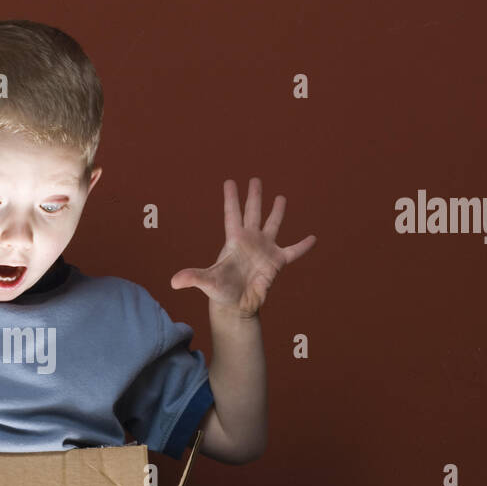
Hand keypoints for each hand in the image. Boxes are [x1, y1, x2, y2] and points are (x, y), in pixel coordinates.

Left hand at [170, 178, 315, 317]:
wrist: (237, 306)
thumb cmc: (220, 292)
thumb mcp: (207, 282)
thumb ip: (192, 277)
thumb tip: (173, 282)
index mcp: (234, 241)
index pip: (232, 214)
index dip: (231, 198)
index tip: (229, 182)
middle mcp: (250, 241)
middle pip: (253, 213)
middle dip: (254, 196)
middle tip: (255, 179)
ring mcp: (264, 250)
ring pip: (273, 225)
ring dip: (277, 211)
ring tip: (281, 197)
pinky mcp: (276, 262)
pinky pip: (293, 251)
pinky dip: (302, 246)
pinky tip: (312, 238)